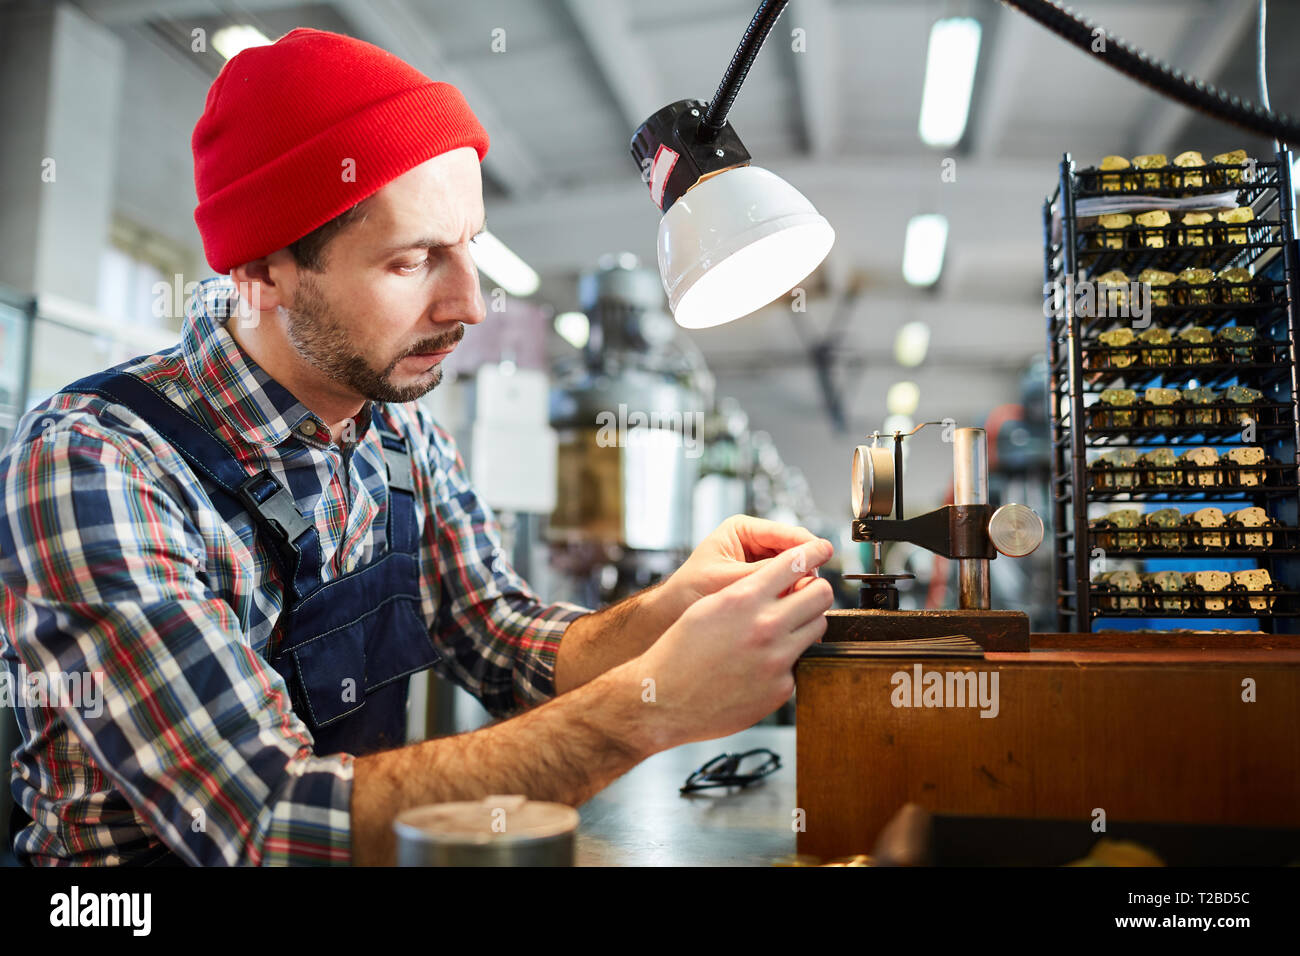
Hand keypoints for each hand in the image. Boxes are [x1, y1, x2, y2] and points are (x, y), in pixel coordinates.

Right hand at [626, 539, 834, 750]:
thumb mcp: (709, 606)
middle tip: (805, 593)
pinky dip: (788, 658)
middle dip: (815, 589)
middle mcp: (765, 626)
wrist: (664, 700)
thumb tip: (783, 578)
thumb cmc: (680, 650)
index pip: (795, 562)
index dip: (812, 551)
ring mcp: (777, 660)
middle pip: (821, 593)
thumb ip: (748, 590)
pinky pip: (801, 661)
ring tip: (784, 627)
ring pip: (818, 626)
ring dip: (806, 622)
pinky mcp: (781, 688)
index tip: (821, 548)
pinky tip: (763, 662)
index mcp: (743, 598)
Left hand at [657, 515, 831, 623]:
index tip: (825, 555)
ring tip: (800, 600)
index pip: (785, 532)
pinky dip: (790, 596)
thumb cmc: (688, 591)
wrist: (672, 614)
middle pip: (794, 551)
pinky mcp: (762, 583)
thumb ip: (762, 575)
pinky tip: (792, 607)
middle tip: (811, 587)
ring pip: (792, 570)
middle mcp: (754, 543)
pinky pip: (785, 586)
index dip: (807, 545)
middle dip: (804, 568)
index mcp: (742, 529)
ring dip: (798, 584)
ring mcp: (760, 563)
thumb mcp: (726, 579)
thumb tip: (799, 572)